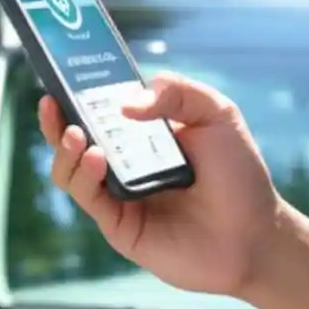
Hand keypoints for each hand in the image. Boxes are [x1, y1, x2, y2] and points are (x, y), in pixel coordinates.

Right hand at [38, 71, 281, 296]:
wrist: (256, 234)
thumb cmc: (239, 174)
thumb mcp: (217, 115)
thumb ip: (177, 92)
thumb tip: (128, 104)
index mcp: (144, 134)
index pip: (102, 108)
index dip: (80, 92)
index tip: (64, 74)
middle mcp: (125, 162)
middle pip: (75, 138)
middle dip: (58, 118)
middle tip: (51, 101)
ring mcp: (119, 195)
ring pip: (71, 169)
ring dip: (65, 148)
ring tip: (76, 133)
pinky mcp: (119, 225)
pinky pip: (89, 198)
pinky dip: (84, 176)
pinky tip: (95, 158)